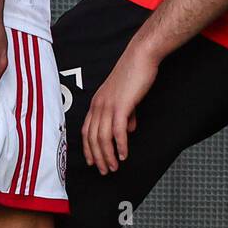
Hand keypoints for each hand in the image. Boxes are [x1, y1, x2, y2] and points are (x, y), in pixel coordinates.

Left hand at [82, 43, 159, 173]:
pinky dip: (120, 145)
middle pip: (93, 138)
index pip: (87, 130)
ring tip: (114, 167)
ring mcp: (108, 105)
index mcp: (97, 102)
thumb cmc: (135, 73)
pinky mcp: (121, 105)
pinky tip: (123, 154)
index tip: (93, 162)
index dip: (88, 148)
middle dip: (98, 157)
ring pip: (103, 137)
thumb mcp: (126, 96)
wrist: (141, 56)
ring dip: (108, 155)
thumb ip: (126, 114)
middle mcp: (98, 105)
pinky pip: (117, 131)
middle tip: (105, 171)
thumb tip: (128, 129)